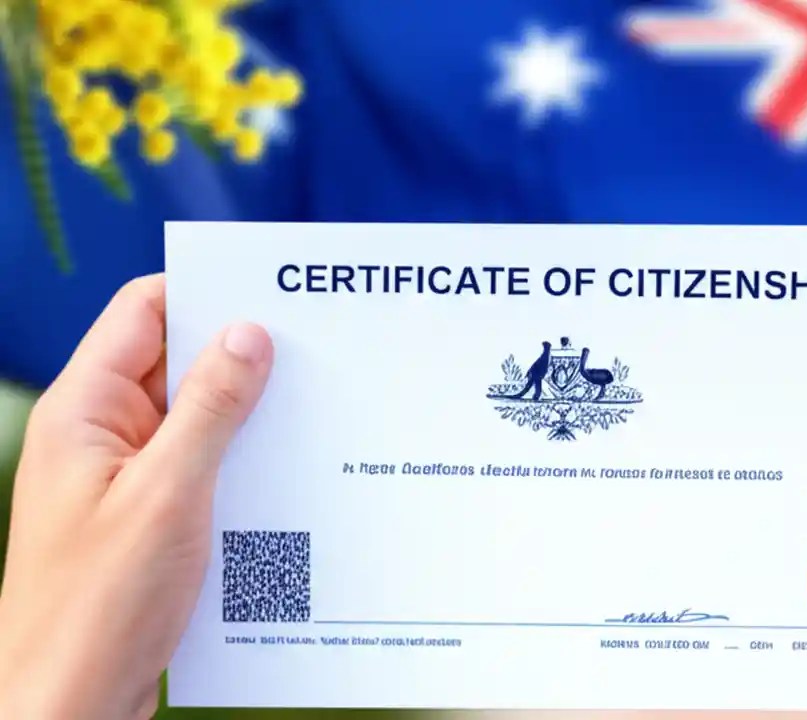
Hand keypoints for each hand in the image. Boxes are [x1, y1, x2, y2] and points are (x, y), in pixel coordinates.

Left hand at [0, 275, 272, 718]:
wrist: (67, 703)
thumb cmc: (97, 605)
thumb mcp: (168, 493)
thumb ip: (210, 409)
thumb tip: (248, 334)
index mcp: (84, 411)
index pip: (142, 312)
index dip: (204, 293)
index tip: (272, 292)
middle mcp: (98, 436)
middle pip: (174, 363)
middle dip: (239, 358)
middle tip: (311, 356)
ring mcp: (121, 479)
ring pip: (193, 420)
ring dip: (244, 419)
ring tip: (310, 419)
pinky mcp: (145, 520)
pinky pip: (198, 468)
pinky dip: (238, 466)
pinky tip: (285, 479)